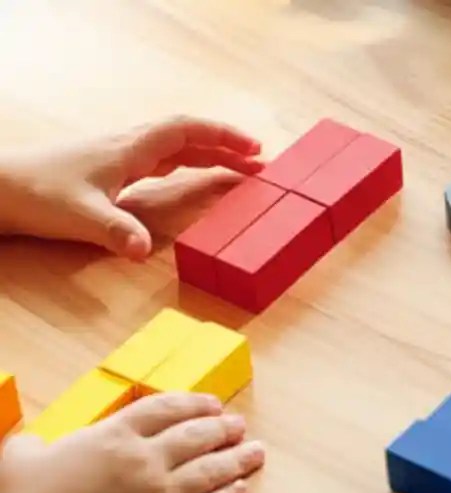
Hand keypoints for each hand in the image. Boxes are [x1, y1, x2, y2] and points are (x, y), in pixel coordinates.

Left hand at [0, 116, 262, 260]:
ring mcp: (121, 157)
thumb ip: (116, 232)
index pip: (188, 131)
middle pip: (190, 138)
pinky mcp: (113, 170)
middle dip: (229, 148)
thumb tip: (143, 252)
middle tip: (263, 165)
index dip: (225, 137)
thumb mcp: (81, 216)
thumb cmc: (35, 195)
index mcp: (130, 149)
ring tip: (241, 171)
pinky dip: (189, 166)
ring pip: (178, 149)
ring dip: (211, 156)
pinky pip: (163, 161)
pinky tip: (194, 177)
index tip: (256, 150)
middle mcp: (130, 147)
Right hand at [0, 392, 263, 492]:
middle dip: (222, 428)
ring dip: (237, 460)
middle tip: (239, 425)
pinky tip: (240, 491)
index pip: (164, 409)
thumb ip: (33, 446)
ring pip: (210, 473)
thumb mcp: (19, 459)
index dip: (193, 404)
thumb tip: (34, 445)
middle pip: (196, 437)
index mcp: (112, 437)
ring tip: (256, 451)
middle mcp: (144, 462)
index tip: (212, 404)